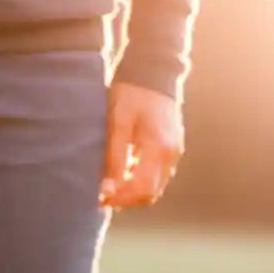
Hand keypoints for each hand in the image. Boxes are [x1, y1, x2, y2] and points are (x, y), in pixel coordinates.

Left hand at [100, 82, 184, 208]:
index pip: (142, 190)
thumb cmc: (131, 94)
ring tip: (108, 186)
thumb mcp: (117, 124)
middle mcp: (171, 154)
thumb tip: (108, 189)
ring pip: (154, 187)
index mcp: (159, 148)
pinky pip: (156, 175)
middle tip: (101, 195)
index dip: (120, 199)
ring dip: (132, 192)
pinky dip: (139, 181)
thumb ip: (114, 158)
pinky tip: (120, 174)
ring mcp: (174, 152)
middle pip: (150, 194)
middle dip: (126, 200)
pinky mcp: (171, 148)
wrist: (151, 72)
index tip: (99, 197)